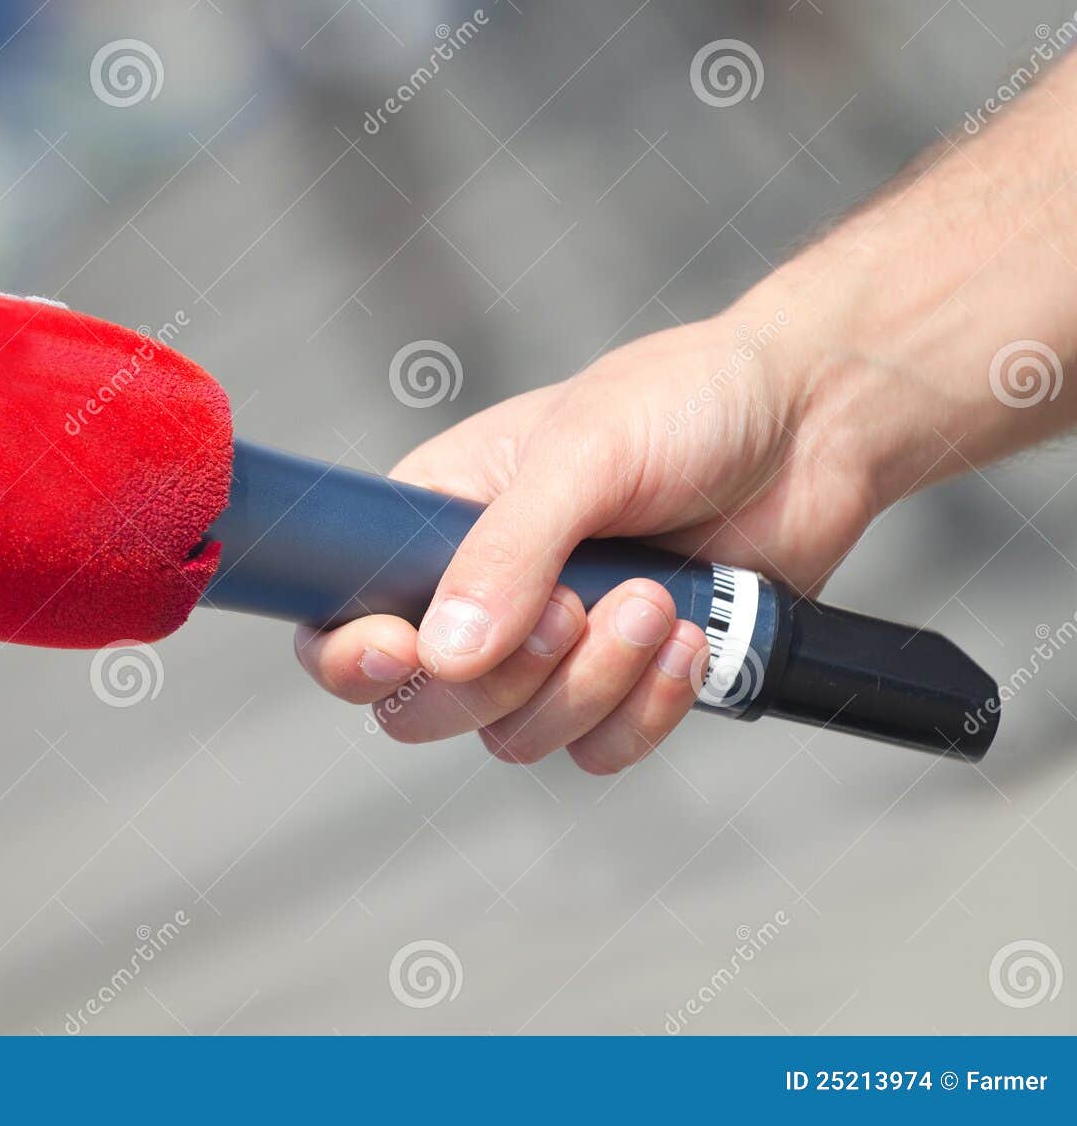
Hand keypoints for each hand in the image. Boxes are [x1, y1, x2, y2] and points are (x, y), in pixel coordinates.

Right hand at [295, 308, 879, 772]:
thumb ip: (507, 551)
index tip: (402, 650)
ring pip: (515, 737)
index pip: (341, 617)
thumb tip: (441, 654)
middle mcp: (478, 594)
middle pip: (422, 706)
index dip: (351, 656)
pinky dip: (646, 709)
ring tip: (656, 601)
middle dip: (502, 678)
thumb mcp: (583, 452)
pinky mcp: (623, 685)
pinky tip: (688, 640)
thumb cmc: (686, 402)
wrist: (812, 426)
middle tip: (572, 608)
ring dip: (591, 684)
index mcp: (434, 522)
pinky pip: (598, 750)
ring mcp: (550, 649)